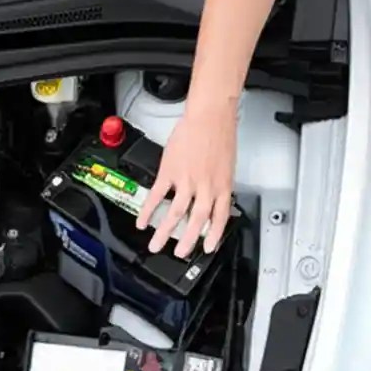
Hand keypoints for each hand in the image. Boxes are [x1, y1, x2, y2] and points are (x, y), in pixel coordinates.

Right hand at [136, 99, 236, 257]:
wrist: (210, 116)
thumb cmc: (219, 135)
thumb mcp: (226, 165)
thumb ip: (218, 184)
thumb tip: (211, 197)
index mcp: (222, 187)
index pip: (220, 217)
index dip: (214, 235)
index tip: (208, 247)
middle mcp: (205, 187)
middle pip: (196, 221)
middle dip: (187, 241)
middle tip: (179, 253)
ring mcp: (187, 181)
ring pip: (176, 213)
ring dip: (165, 231)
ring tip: (156, 245)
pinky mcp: (170, 171)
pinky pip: (157, 195)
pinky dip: (149, 210)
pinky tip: (143, 220)